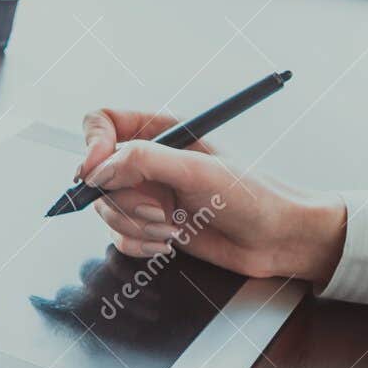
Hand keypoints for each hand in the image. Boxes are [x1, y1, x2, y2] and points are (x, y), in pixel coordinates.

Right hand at [78, 107, 347, 285]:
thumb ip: (144, 162)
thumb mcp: (197, 171)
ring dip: (136, 226)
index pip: (102, 123)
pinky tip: (170, 243)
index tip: (93, 173)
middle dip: (125, 202)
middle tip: (160, 211)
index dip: (91, 147)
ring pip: (106, 210)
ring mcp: (147, 194)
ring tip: (173, 228)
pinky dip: (140, 244)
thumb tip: (96, 170)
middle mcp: (149, 160)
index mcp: (161, 131)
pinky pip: (119, 236)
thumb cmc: (251, 196)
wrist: (276, 239)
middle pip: (99, 176)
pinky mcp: (150, 224)